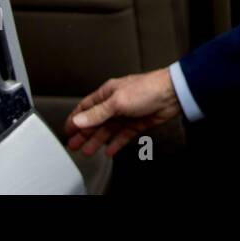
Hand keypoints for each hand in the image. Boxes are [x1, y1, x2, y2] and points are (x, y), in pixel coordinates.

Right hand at [63, 68, 182, 157]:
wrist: (172, 94)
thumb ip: (97, 113)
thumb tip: (79, 120)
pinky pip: (123, 135)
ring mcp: (126, 113)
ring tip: (87, 151)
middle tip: (74, 145)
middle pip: (95, 121)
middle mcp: (116, 103)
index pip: (86, 107)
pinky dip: (115, 143)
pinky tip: (109, 150)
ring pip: (108, 130)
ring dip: (97, 140)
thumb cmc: (147, 88)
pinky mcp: (137, 123)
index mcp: (108, 93)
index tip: (67, 130)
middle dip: (84, 133)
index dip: (75, 119)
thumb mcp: (117, 102)